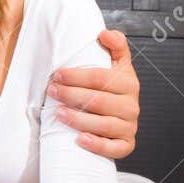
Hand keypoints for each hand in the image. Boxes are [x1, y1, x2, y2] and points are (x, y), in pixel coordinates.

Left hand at [50, 28, 139, 158]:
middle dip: (71, 95)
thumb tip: (104, 33)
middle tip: (52, 91)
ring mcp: (129, 127)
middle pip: (98, 101)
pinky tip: (80, 140)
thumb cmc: (112, 89)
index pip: (101, 78)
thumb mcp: (118, 65)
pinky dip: (97, 145)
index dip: (77, 76)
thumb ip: (116, 46)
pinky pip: (113, 148)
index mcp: (129, 83)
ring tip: (58, 113)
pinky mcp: (125, 145)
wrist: (121, 117)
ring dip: (78, 119)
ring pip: (103, 124)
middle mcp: (131, 106)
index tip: (57, 74)